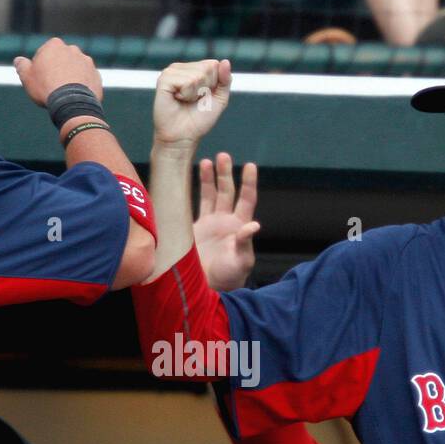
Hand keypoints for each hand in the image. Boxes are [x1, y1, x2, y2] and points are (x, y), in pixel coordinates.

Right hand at [13, 37, 103, 106]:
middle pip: (61, 60)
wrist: (71, 102)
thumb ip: (22, 65)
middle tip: (52, 87)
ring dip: (71, 77)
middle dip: (58, 69)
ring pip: (75, 69)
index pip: (44, 53)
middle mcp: (73, 49)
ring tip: (65, 93)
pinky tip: (75, 97)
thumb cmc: (46, 87)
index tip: (40, 79)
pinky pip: (87, 80)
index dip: (40, 67)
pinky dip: (82, 86)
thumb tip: (18, 60)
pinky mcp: (96, 75)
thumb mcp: (27, 77)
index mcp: (54, 45)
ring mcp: (87, 62)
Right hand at [153, 59, 231, 149]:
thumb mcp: (219, 99)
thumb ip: (225, 80)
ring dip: (195, 94)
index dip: (214, 84)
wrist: (183, 137)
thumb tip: (225, 61)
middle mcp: (182, 68)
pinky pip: (186, 82)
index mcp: (194, 69)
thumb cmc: (198, 120)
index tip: (203, 97)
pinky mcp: (164, 79)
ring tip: (185, 101)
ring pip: (197, 75)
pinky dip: (186, 95)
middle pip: (207, 68)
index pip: (214, 64)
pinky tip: (177, 99)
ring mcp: (172, 72)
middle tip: (193, 100)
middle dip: (205, 89)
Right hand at [194, 154, 259, 291]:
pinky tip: (190, 179)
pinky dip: (194, 191)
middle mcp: (226, 221)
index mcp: (240, 226)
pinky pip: (196, 204)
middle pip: (228, 192)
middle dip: (226, 174)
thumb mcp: (240, 261)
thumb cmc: (228, 277)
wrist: (206, 287)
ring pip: (211, 195)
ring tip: (208, 160)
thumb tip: (254, 225)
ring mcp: (211, 223)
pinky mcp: (196, 228)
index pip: (247, 199)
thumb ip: (245, 243)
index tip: (250, 166)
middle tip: (223, 155)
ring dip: (210, 178)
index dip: (248, 183)